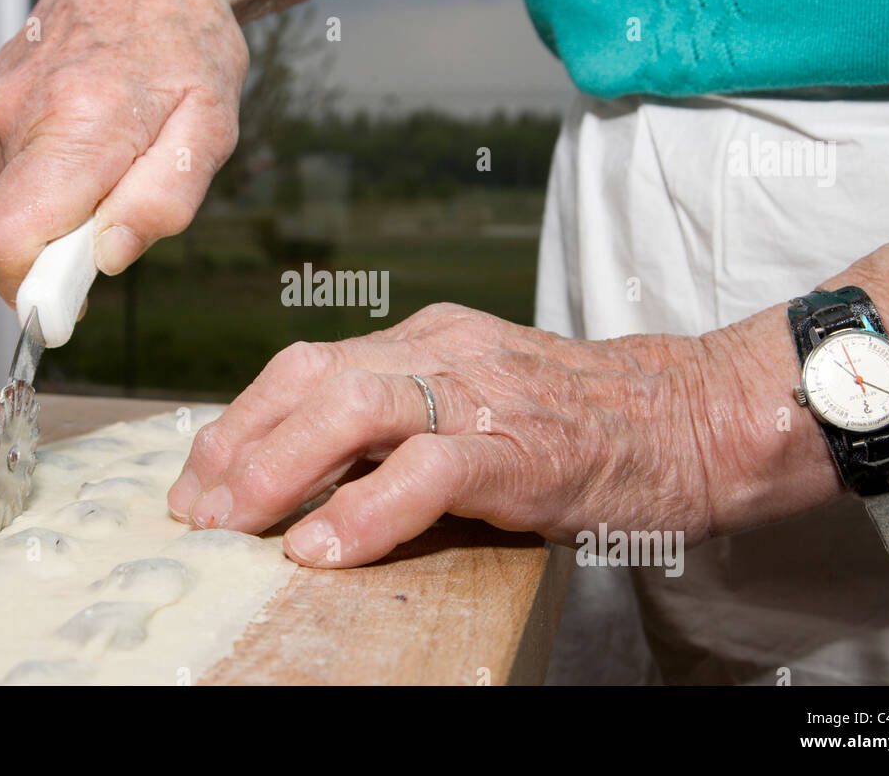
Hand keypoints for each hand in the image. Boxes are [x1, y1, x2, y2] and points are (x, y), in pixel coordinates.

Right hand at [0, 0, 246, 304]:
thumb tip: (106, 257)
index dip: (31, 290)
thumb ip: (164, 201)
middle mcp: (13, 113)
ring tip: (99, 159)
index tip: (68, 304)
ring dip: (54, 212)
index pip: (7, 241)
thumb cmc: (183, 47)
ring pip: (4, 212)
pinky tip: (71, 144)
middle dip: (62, 248)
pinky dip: (36, 186)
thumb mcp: (211, 131)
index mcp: (75, 122)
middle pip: (11, 236)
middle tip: (115, 206)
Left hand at [166, 303, 761, 567]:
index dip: (244, 419)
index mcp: (426, 339)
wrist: (690, 416)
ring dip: (279, 467)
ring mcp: (480, 390)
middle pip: (312, 376)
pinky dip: (366, 510)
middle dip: (240, 443)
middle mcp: (442, 350)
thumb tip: (313, 471)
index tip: (203, 474)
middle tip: (198, 507)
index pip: (309, 364)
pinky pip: (428, 469)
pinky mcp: (520, 443)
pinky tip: (323, 548)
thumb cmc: (580, 422)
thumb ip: (404, 421)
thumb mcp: (477, 399)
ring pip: (355, 406)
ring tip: (234, 524)